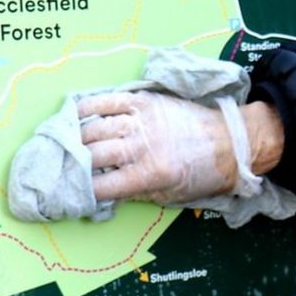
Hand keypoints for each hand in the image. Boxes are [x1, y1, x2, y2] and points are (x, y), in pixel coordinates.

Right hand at [78, 91, 237, 202]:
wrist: (232, 142)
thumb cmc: (204, 174)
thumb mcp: (171, 195)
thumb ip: (135, 194)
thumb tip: (102, 192)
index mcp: (151, 174)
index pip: (101, 186)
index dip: (81, 192)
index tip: (71, 193)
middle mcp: (144, 146)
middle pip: (92, 156)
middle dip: (73, 165)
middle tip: (62, 168)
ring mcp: (144, 120)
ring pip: (95, 128)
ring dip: (76, 138)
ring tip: (65, 144)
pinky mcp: (148, 101)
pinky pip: (109, 101)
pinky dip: (89, 107)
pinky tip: (76, 115)